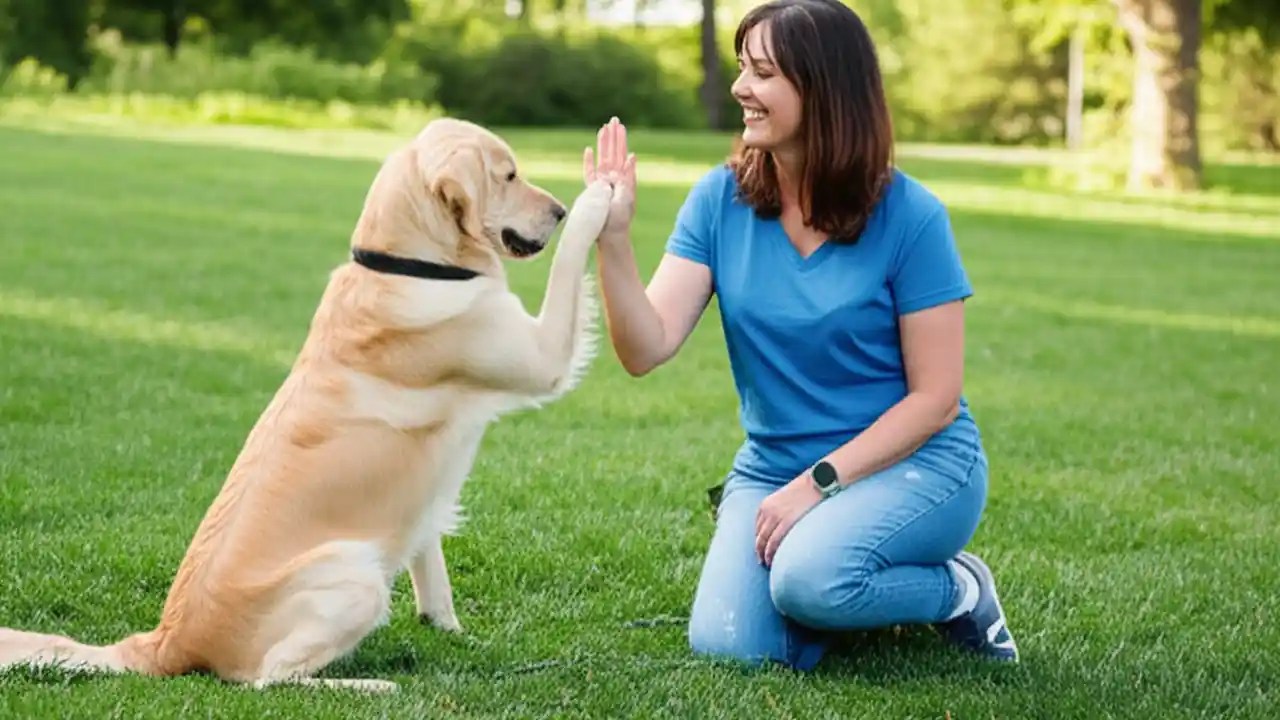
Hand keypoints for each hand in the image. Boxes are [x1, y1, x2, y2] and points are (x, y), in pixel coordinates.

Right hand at [583, 116, 635, 240]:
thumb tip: (630, 157)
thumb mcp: (627, 196)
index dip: (621, 141)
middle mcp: (613, 179)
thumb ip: (628, 176)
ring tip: (603, 129)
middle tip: (614, 120)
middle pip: (612, 153)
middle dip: (613, 137)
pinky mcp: (592, 191)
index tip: (620, 127)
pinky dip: (589, 162)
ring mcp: (602, 184)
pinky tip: (589, 150)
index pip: (622, 155)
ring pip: (602, 159)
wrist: (609, 235)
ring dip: (603, 144)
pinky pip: (589, 174)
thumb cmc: (620, 219)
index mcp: (623, 180)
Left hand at [754, 476, 821, 566]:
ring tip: (767, 563)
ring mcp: (776, 516)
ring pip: (764, 541)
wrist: (818, 481)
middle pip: (758, 535)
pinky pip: (774, 541)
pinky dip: (771, 552)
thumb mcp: (787, 497)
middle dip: (758, 549)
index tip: (760, 547)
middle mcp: (768, 510)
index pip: (757, 526)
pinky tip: (773, 561)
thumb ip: (781, 509)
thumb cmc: (807, 489)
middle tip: (761, 560)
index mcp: (766, 504)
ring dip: (764, 554)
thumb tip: (785, 520)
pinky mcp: (787, 522)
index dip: (758, 538)